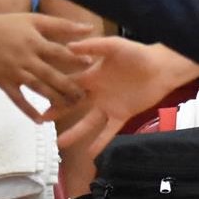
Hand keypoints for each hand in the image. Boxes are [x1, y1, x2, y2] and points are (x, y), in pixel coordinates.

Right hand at [0, 11, 93, 122]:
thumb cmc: (5, 25)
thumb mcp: (33, 20)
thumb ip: (61, 25)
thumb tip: (88, 27)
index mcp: (35, 42)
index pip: (60, 52)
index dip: (76, 59)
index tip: (92, 64)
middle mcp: (27, 59)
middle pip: (52, 75)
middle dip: (69, 86)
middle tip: (85, 95)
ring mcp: (15, 73)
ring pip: (39, 89)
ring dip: (55, 99)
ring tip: (70, 107)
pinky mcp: (4, 83)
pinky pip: (18, 100)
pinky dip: (28, 111)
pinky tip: (40, 120)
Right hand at [53, 36, 198, 156]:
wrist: (162, 67)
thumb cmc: (138, 53)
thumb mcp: (114, 46)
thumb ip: (93, 45)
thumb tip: (69, 46)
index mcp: (92, 75)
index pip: (69, 83)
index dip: (54, 88)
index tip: (37, 95)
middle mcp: (97, 92)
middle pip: (73, 104)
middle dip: (58, 112)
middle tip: (41, 120)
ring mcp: (108, 105)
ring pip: (88, 122)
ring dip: (75, 133)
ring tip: (60, 144)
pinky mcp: (122, 114)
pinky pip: (109, 131)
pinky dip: (100, 141)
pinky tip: (90, 153)